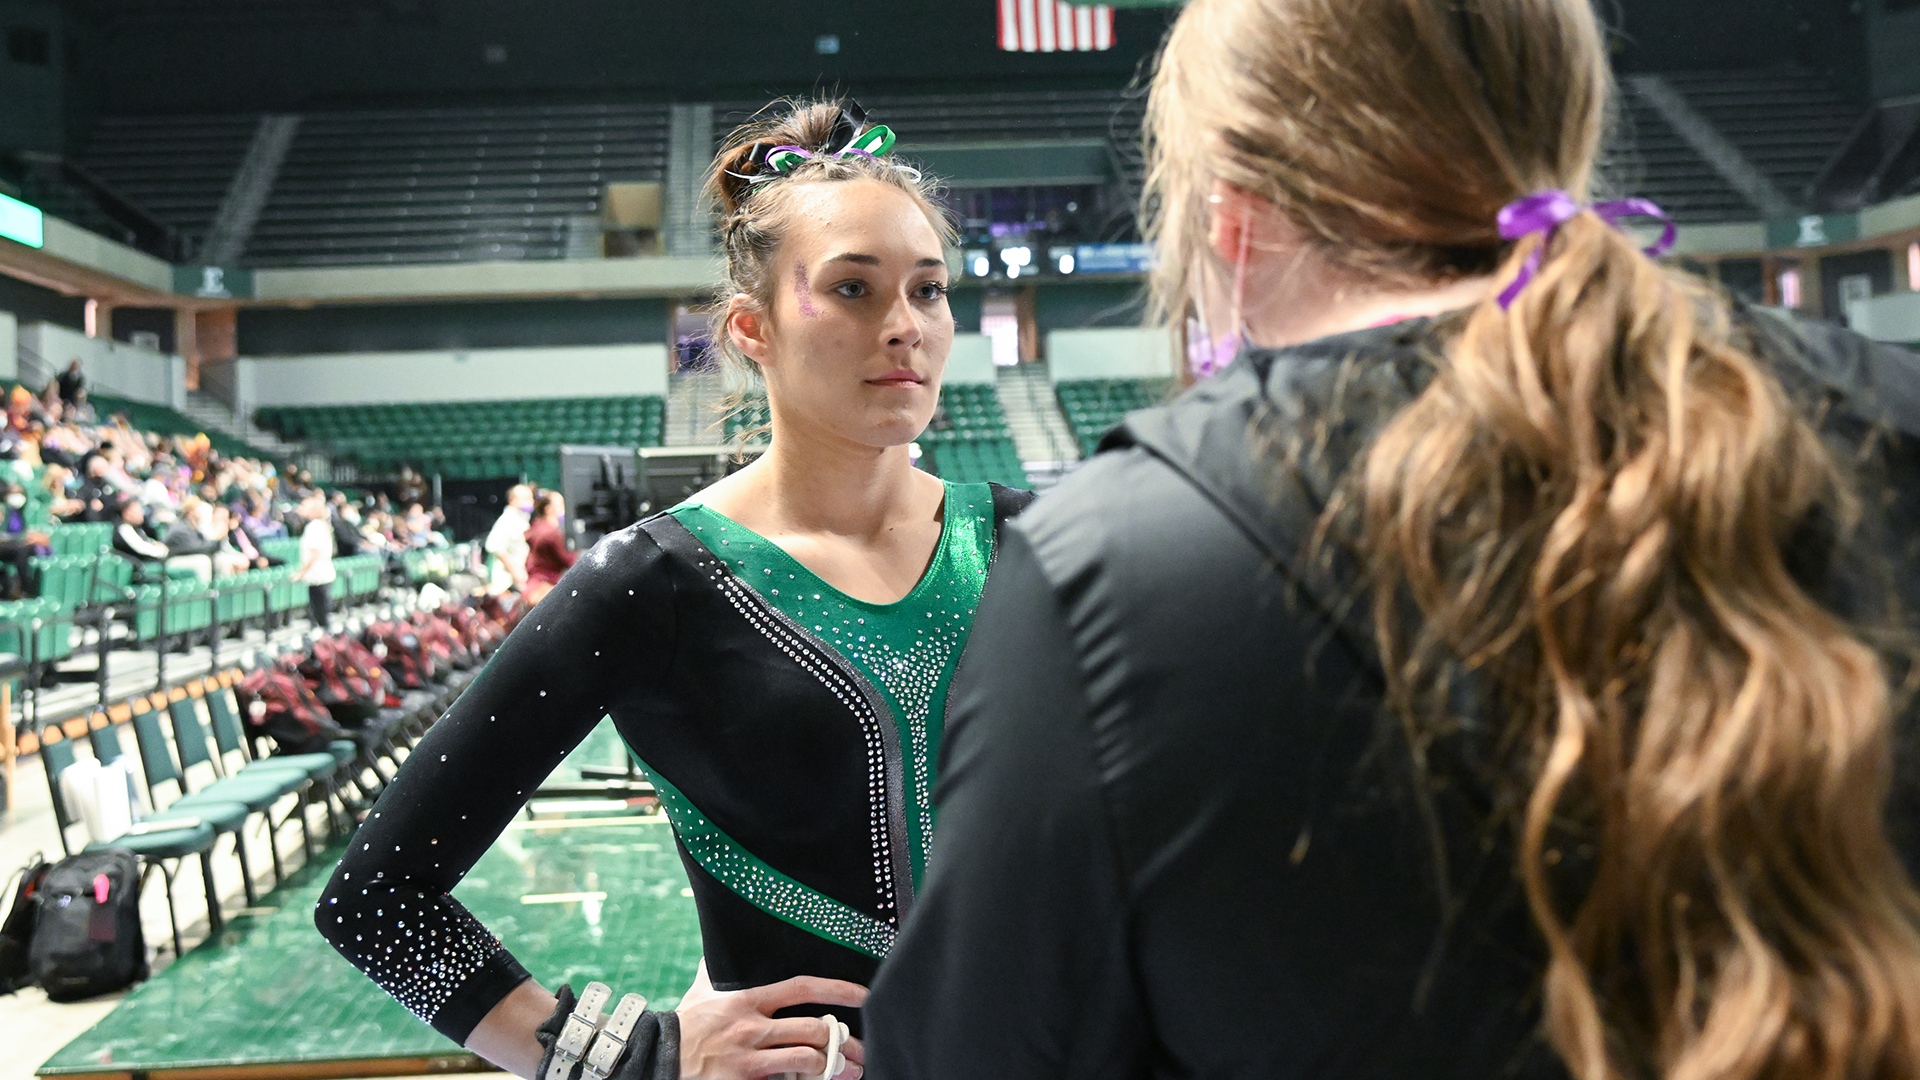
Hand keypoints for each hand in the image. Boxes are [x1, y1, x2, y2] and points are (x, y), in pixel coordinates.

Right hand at [676, 960, 865, 1079]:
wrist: (654, 1059)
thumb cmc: (683, 1027)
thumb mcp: (699, 994)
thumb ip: (713, 974)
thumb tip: (713, 953)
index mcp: (747, 1000)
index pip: (802, 988)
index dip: (838, 990)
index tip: (863, 995)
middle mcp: (751, 1027)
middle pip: (813, 1029)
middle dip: (844, 1041)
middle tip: (860, 1049)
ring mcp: (748, 1058)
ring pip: (807, 1060)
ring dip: (834, 1068)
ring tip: (849, 1072)